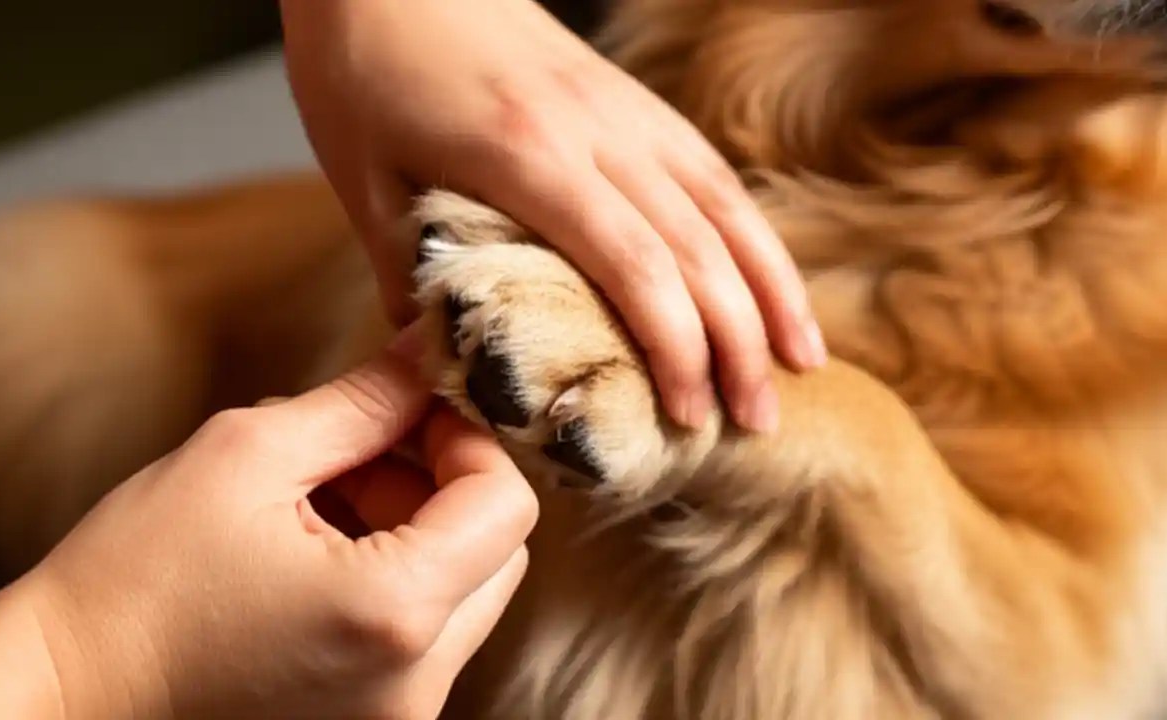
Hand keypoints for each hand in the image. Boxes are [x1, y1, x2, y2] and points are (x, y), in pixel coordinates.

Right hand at [0, 327, 537, 719]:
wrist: (66, 691)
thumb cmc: (136, 574)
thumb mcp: (250, 452)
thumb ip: (363, 401)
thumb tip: (426, 354)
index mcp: (395, 611)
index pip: (507, 505)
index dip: (467, 439)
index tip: (410, 408)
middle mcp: (416, 681)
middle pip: (498, 553)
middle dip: (443, 484)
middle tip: (362, 450)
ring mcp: (398, 715)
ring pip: (466, 594)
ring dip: (418, 531)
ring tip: (322, 500)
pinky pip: (426, 636)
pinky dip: (395, 580)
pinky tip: (316, 551)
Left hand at [280, 0, 825, 432]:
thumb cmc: (366, 66)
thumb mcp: (362, 179)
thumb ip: (407, 277)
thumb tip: (438, 365)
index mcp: (528, 155)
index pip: (636, 263)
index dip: (675, 347)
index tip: (689, 416)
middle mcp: (598, 130)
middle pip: (697, 246)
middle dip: (738, 341)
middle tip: (759, 422)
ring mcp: (625, 110)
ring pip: (725, 205)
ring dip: (772, 288)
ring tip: (804, 360)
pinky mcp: (632, 100)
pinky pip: (710, 172)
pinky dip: (750, 233)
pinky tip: (767, 278)